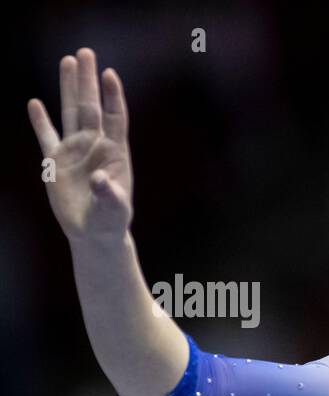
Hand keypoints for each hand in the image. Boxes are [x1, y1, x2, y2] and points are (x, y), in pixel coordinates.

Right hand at [27, 48, 133, 243]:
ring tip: (68, 61)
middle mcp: (95, 145)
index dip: (112, 97)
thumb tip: (100, 180)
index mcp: (115, 153)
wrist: (94, 233)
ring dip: (68, 88)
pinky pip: (46, 136)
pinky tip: (35, 102)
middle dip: (87, 81)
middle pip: (90, 106)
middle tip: (85, 52)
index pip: (115, 118)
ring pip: (69, 112)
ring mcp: (75, 150)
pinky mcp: (56, 161)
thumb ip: (109, 194)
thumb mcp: (115, 209)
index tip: (110, 74)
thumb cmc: (111, 220)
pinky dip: (40, 121)